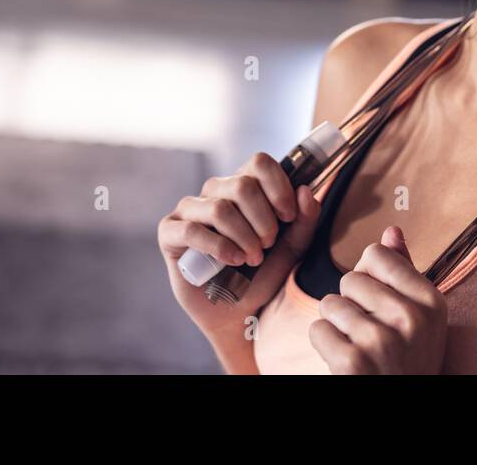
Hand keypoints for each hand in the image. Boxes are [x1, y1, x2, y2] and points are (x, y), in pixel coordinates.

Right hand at [159, 152, 322, 339]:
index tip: (289, 216)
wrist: (238, 312)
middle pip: (242, 185)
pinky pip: (191, 230)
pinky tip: (232, 261)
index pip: (258, 163)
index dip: (277, 187)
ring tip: (252, 258)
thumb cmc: (263, 274)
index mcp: (243, 185)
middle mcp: (215, 191)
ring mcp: (190, 209)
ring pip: (219, 208)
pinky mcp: (170, 232)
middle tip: (268, 244)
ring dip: (243, 237)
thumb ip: (304, 220)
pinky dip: (218, 247)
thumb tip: (306, 190)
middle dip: (263, 220)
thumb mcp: (292, 247)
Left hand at [309, 226, 447, 373]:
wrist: (407, 404)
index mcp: (431, 300)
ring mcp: (381, 341)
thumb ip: (405, 271)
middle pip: (351, 278)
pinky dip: (325, 344)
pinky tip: (346, 359)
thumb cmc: (409, 358)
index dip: (371, 276)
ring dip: (337, 324)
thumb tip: (391, 230)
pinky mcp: (352, 363)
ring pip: (330, 303)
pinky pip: (318, 329)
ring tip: (358, 345)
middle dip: (352, 302)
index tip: (382, 302)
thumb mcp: (421, 316)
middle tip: (371, 331)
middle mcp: (411, 318)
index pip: (377, 254)